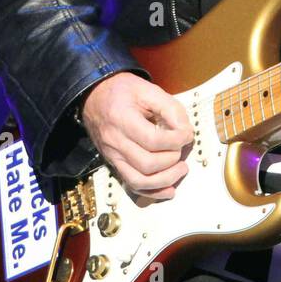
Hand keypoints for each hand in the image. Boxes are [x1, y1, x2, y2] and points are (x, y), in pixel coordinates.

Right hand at [80, 72, 192, 201]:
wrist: (94, 97)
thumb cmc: (122, 91)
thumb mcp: (148, 89)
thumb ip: (170, 108)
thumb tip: (186, 132)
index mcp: (122, 119)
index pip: (152, 140)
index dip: (176, 140)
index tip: (186, 134)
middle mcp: (115, 141)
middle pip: (147, 164)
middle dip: (172, 160)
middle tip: (181, 149)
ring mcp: (113, 156)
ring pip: (139, 180)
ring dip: (165, 180)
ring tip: (181, 169)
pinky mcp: (114, 164)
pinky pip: (132, 185)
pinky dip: (152, 192)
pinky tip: (168, 189)